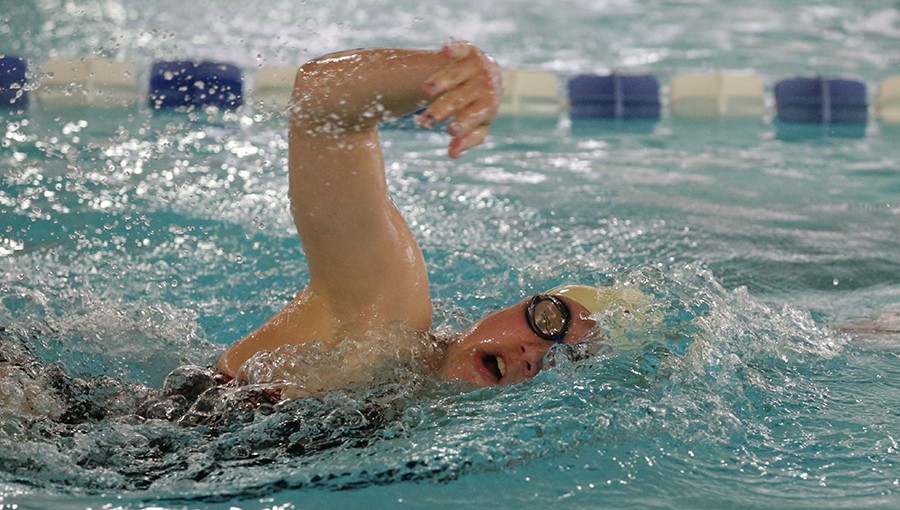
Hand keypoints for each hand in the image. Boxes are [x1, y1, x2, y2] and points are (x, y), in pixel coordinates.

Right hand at [419, 41, 501, 158]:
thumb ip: (466, 139)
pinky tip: (444, 50)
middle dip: (442, 110)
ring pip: (456, 75)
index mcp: (488, 106)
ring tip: (425, 90)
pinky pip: (461, 49)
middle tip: (425, 122)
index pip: (475, 116)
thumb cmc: (480, 106)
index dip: (464, 124)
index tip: (450, 131)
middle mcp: (484, 85)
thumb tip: (452, 154)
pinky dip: (454, 49)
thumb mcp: (477, 125)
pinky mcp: (469, 51)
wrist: (490, 74)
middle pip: (460, 99)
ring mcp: (477, 67)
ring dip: (441, 82)